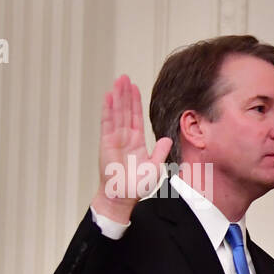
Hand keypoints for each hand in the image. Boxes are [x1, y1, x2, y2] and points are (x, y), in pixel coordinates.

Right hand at [94, 75, 171, 221]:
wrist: (123, 196)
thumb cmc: (137, 186)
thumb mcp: (155, 168)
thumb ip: (160, 152)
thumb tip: (167, 139)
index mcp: (137, 142)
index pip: (136, 117)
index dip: (135, 102)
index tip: (134, 87)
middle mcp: (125, 137)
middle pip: (125, 111)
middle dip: (125, 94)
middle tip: (124, 77)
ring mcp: (115, 138)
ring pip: (116, 113)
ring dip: (116, 97)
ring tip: (117, 81)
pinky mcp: (106, 142)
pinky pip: (107, 123)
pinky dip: (107, 110)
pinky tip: (108, 97)